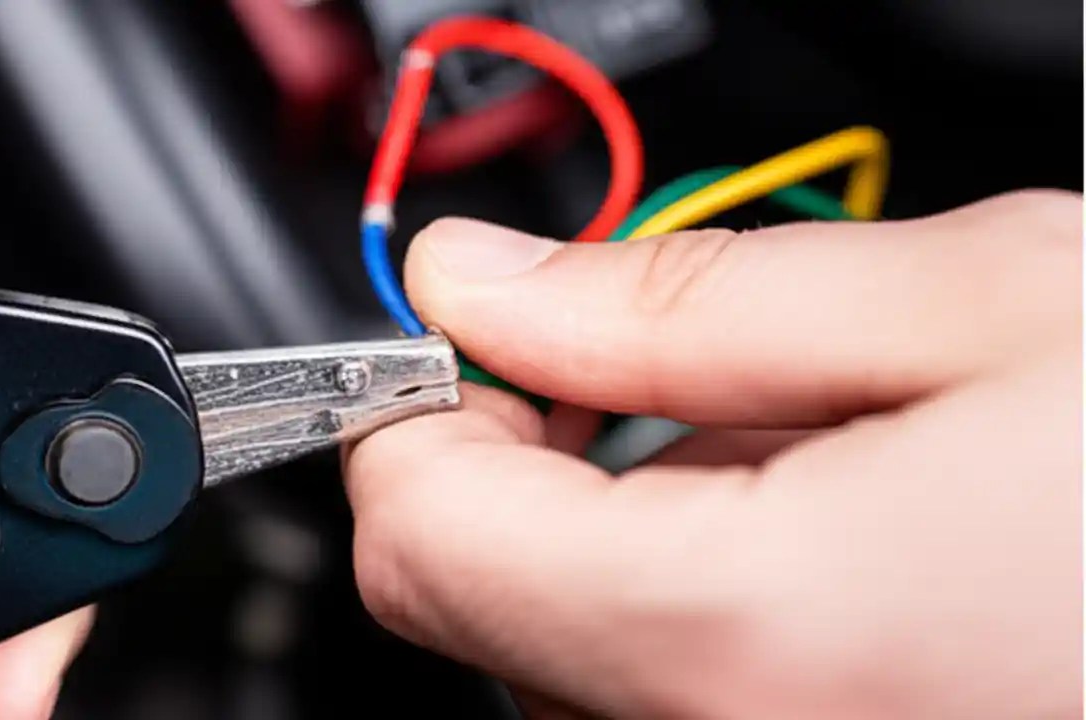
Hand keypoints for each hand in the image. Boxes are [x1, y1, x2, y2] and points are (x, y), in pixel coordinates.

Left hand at [346, 192, 1081, 718]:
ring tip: (769, 450)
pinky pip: (664, 696)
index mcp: (751, 634)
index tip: (485, 334)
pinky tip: (806, 536)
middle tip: (628, 366)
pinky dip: (686, 604)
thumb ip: (684, 305)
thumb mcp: (979, 309)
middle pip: (478, 608)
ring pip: (564, 656)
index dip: (420, 403)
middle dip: (514, 462)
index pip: (423, 534)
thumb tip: (486, 284)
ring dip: (613, 534)